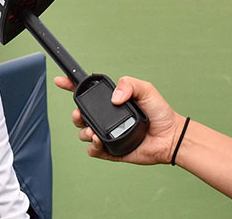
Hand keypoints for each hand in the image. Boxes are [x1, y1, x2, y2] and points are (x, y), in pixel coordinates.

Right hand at [53, 74, 184, 164]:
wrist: (170, 137)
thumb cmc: (160, 113)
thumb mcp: (146, 90)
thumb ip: (129, 84)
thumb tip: (114, 98)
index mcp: (112, 101)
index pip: (88, 93)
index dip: (72, 86)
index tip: (61, 80)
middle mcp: (107, 117)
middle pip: (80, 114)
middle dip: (75, 114)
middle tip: (79, 114)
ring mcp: (108, 134)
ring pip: (84, 133)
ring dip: (84, 131)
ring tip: (93, 132)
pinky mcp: (111, 151)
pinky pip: (94, 150)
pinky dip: (92, 146)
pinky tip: (99, 142)